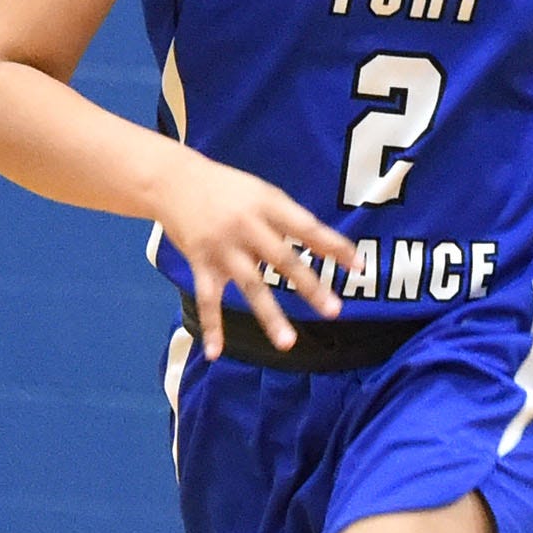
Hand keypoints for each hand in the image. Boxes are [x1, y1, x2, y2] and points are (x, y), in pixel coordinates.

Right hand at [154, 153, 354, 356]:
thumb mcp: (261, 192)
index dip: (334, 247)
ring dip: (269, 316)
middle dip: (309, 286)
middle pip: (283, 259)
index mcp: (267, 204)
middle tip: (334, 311)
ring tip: (288, 343)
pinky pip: (208, 300)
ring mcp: (223, 247)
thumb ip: (286, 219)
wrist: (173, 180)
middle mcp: (247, 226)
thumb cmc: (226, 188)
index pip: (308, 228)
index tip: (359, 267)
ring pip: (250, 285)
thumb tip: (320, 246)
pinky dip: (212, 326)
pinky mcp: (200, 262)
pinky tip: (215, 352)